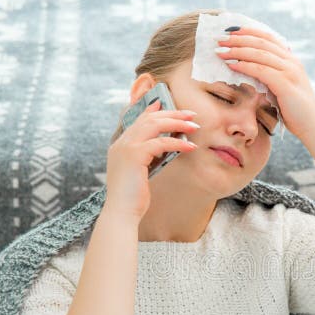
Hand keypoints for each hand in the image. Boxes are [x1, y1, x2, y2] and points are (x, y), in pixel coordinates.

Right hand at [105, 99, 198, 220]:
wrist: (122, 212)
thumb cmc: (133, 197)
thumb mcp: (140, 172)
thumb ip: (147, 157)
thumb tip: (164, 148)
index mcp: (120, 145)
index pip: (137, 120)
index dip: (152, 110)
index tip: (166, 102)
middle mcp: (121, 143)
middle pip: (148, 119)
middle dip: (171, 113)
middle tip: (190, 114)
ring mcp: (126, 147)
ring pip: (154, 125)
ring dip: (177, 123)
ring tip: (195, 126)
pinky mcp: (135, 155)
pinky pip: (161, 143)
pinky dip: (177, 142)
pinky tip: (190, 146)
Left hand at [215, 27, 314, 140]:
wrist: (312, 126)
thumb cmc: (295, 110)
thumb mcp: (282, 88)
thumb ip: (271, 76)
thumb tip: (249, 69)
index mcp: (291, 60)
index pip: (268, 38)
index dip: (248, 32)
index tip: (230, 31)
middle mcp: (292, 62)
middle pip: (261, 43)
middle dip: (238, 39)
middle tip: (220, 39)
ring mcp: (290, 72)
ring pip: (259, 54)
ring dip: (237, 50)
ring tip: (221, 51)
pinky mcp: (286, 84)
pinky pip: (261, 70)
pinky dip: (244, 65)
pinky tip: (232, 65)